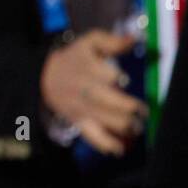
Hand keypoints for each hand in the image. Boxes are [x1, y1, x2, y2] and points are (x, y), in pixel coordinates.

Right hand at [41, 31, 147, 155]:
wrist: (44, 77)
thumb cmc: (74, 58)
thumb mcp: (89, 43)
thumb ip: (113, 41)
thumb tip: (137, 38)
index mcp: (89, 70)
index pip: (110, 76)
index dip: (120, 79)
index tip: (127, 80)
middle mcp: (86, 91)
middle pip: (112, 103)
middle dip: (130, 109)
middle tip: (143, 112)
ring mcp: (82, 109)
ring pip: (107, 122)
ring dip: (125, 127)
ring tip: (136, 127)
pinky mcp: (79, 121)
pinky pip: (92, 137)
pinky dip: (107, 145)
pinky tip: (119, 150)